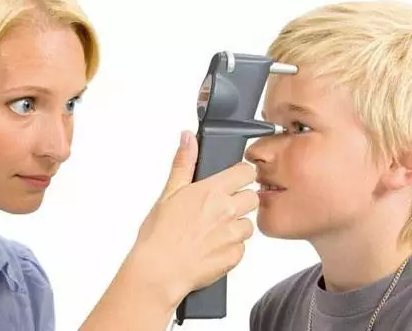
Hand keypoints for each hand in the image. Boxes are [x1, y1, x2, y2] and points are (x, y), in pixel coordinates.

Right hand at [127, 130, 257, 307]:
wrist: (158, 272)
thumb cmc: (159, 235)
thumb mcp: (168, 193)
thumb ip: (184, 163)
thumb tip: (188, 138)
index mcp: (212, 191)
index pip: (246, 172)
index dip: (241, 175)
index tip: (232, 180)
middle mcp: (227, 211)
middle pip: (253, 196)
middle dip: (241, 200)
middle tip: (220, 209)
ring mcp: (233, 235)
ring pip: (249, 224)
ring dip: (236, 225)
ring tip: (212, 231)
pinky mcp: (235, 256)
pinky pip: (242, 248)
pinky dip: (230, 248)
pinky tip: (211, 248)